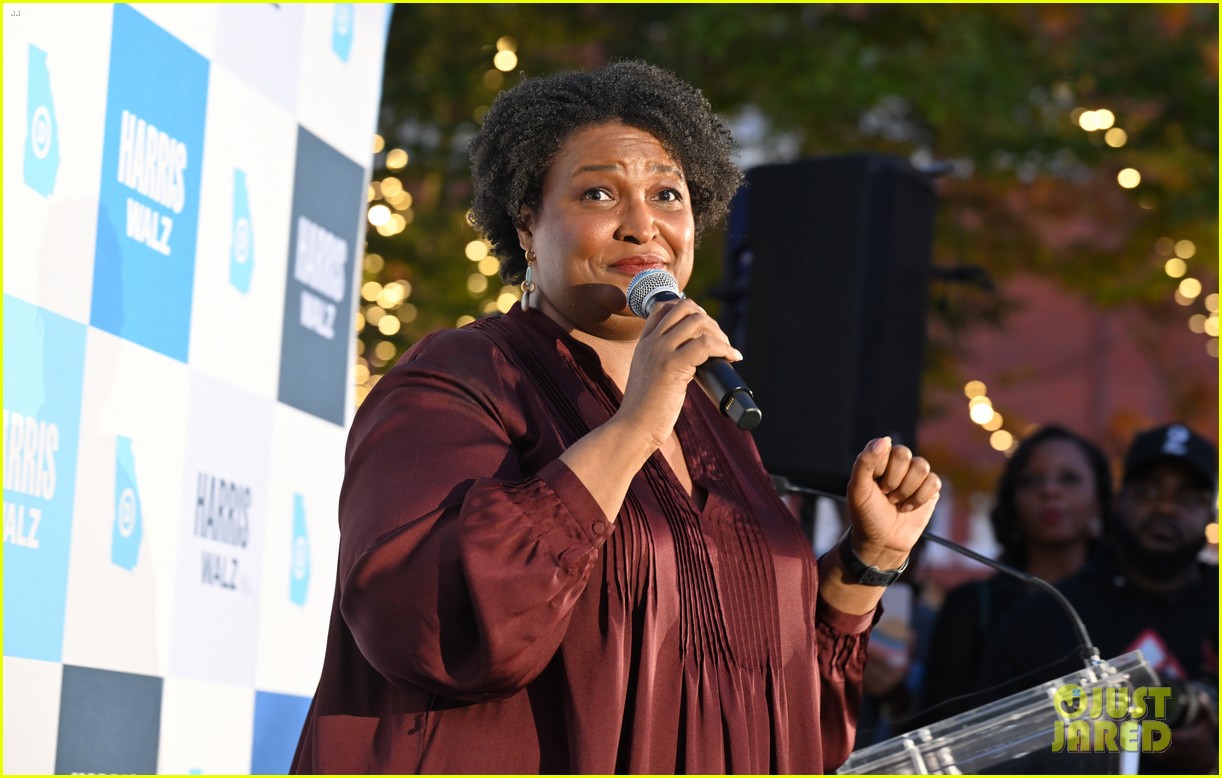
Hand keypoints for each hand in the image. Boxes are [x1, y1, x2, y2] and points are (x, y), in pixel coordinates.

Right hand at [616, 298, 740, 448]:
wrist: (634, 428)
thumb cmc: (645, 410)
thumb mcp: (648, 376)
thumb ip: (662, 362)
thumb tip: (692, 359)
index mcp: (644, 343)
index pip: (664, 307)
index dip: (689, 311)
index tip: (703, 330)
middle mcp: (651, 342)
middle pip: (684, 306)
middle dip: (708, 319)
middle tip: (718, 340)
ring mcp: (660, 351)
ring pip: (697, 321)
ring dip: (719, 333)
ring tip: (726, 351)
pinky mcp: (673, 365)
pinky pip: (706, 344)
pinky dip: (725, 348)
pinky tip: (732, 358)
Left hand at [847, 437, 939, 568]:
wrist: (882, 541)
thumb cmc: (866, 514)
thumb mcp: (858, 490)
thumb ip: (865, 462)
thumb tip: (885, 440)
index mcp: (877, 458)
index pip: (884, 447)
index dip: (880, 468)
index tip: (874, 484)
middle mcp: (896, 463)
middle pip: (904, 454)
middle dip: (894, 480)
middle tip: (885, 494)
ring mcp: (914, 475)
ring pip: (921, 466)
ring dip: (906, 490)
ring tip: (896, 502)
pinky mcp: (929, 488)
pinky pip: (934, 481)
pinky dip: (919, 498)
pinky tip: (908, 508)